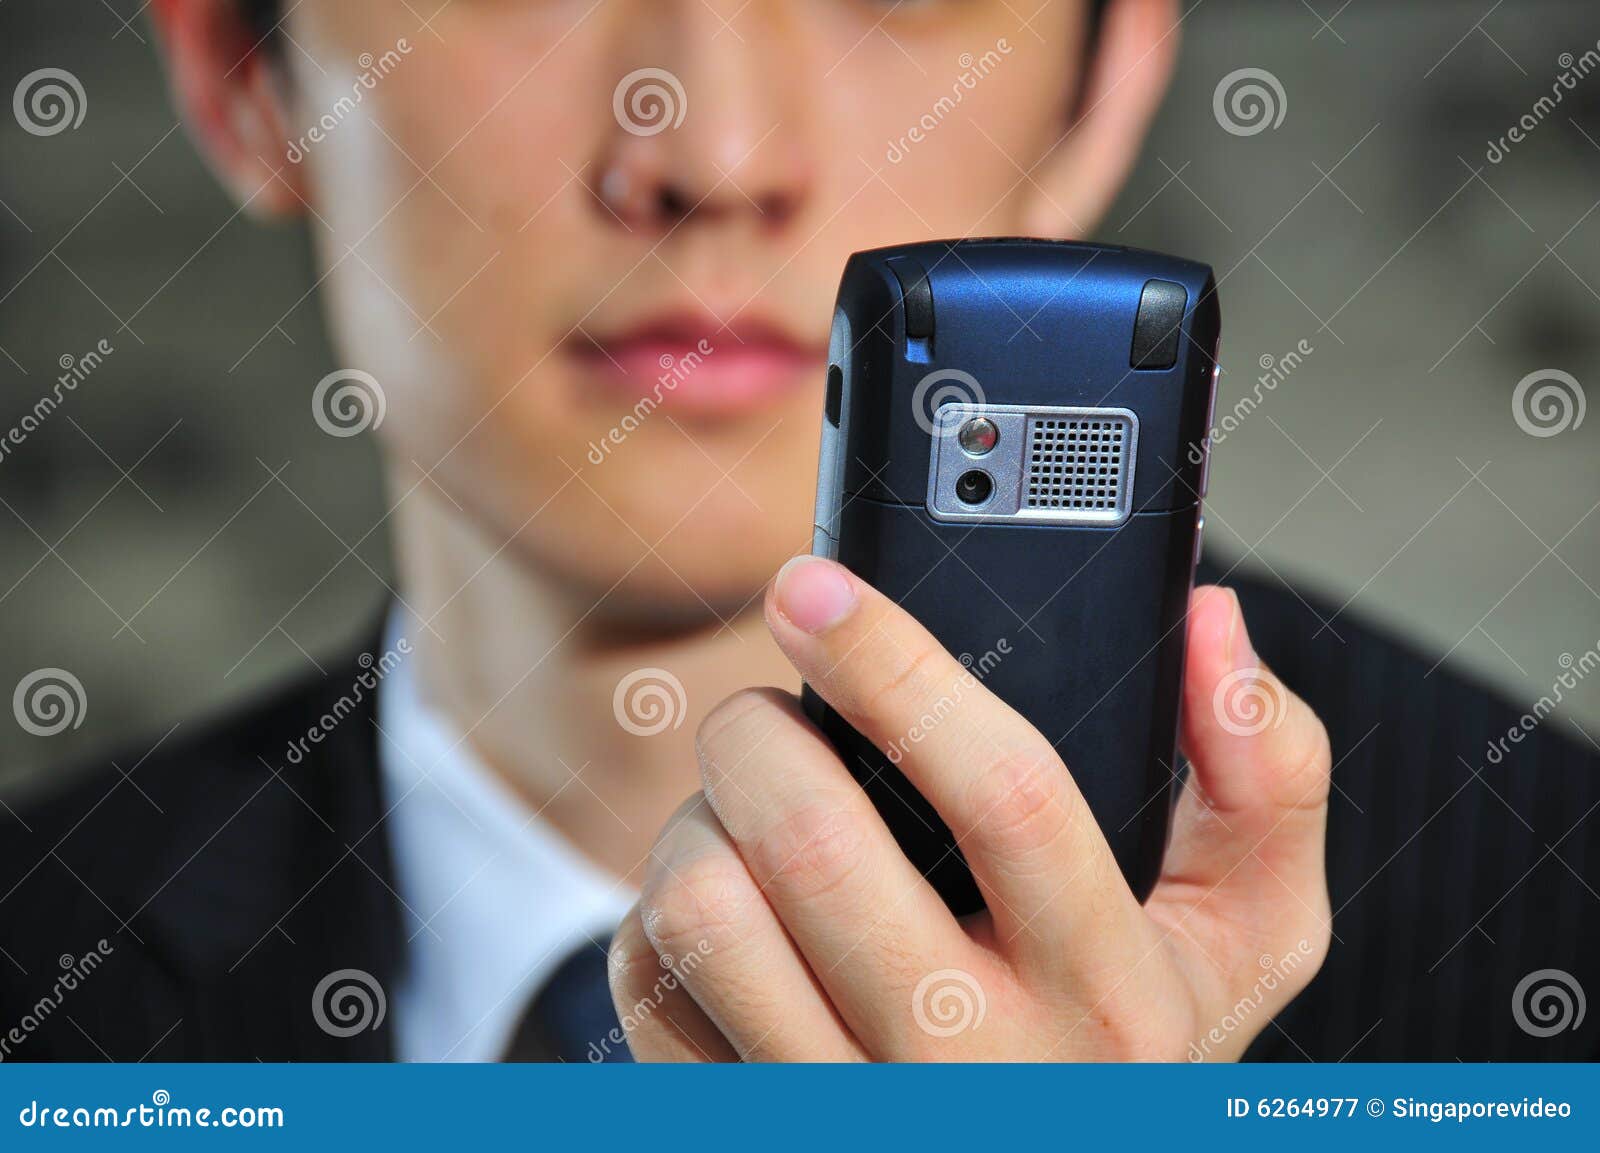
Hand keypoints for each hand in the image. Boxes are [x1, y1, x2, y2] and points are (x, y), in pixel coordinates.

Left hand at [609, 556, 1331, 1060]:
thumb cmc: (1129, 1048)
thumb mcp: (1248, 934)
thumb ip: (1266, 779)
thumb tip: (1212, 628)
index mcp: (1110, 996)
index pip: (1007, 795)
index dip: (898, 666)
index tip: (814, 589)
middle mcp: (977, 1070)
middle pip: (817, 846)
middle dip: (758, 733)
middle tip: (765, 714)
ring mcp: (851, 1113)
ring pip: (708, 912)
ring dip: (701, 822)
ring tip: (747, 816)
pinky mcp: (754, 1129)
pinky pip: (652, 986)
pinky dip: (659, 914)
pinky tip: (726, 912)